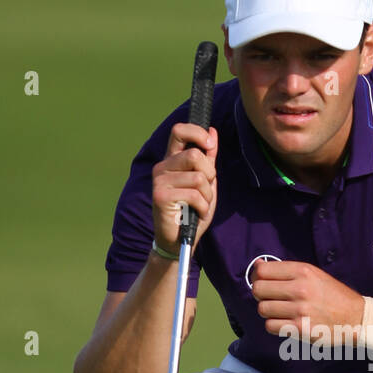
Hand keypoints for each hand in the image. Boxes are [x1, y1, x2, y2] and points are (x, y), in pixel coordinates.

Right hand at [152, 123, 217, 251]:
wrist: (179, 240)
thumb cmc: (192, 210)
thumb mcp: (206, 181)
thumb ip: (208, 158)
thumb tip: (212, 131)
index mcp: (172, 160)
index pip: (179, 131)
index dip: (197, 133)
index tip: (210, 146)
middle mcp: (162, 167)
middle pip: (195, 155)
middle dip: (210, 174)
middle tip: (206, 190)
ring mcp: (159, 181)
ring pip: (198, 177)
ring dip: (207, 195)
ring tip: (200, 205)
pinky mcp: (161, 196)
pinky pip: (195, 195)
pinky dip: (203, 207)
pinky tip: (197, 214)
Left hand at [251, 260, 363, 339]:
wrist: (356, 318)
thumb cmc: (333, 296)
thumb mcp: (314, 274)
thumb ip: (286, 270)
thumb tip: (257, 266)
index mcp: (303, 271)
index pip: (263, 271)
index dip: (258, 277)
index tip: (263, 283)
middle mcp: (300, 288)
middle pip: (258, 289)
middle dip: (260, 295)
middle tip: (271, 299)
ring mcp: (300, 310)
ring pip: (262, 309)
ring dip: (268, 311)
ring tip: (280, 312)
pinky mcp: (300, 329)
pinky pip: (270, 326)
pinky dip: (274, 325)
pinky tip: (285, 322)